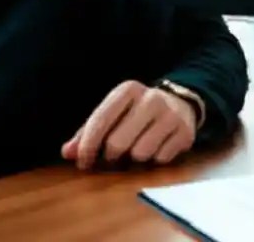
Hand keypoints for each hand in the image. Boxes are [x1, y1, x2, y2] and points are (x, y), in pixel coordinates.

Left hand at [61, 80, 197, 170]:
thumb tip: (67, 153)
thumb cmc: (137, 112)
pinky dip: (155, 160)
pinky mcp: (186, 132)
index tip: (83, 162)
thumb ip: (88, 132)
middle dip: (111, 156)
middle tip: (113, 156)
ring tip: (138, 149)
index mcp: (128, 90)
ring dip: (135, 159)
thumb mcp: (114, 113)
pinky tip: (157, 148)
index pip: (100, 120)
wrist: (182, 102)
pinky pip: (160, 159)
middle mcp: (151, 99)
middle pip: (117, 143)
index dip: (87, 145)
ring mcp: (171, 115)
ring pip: (140, 154)